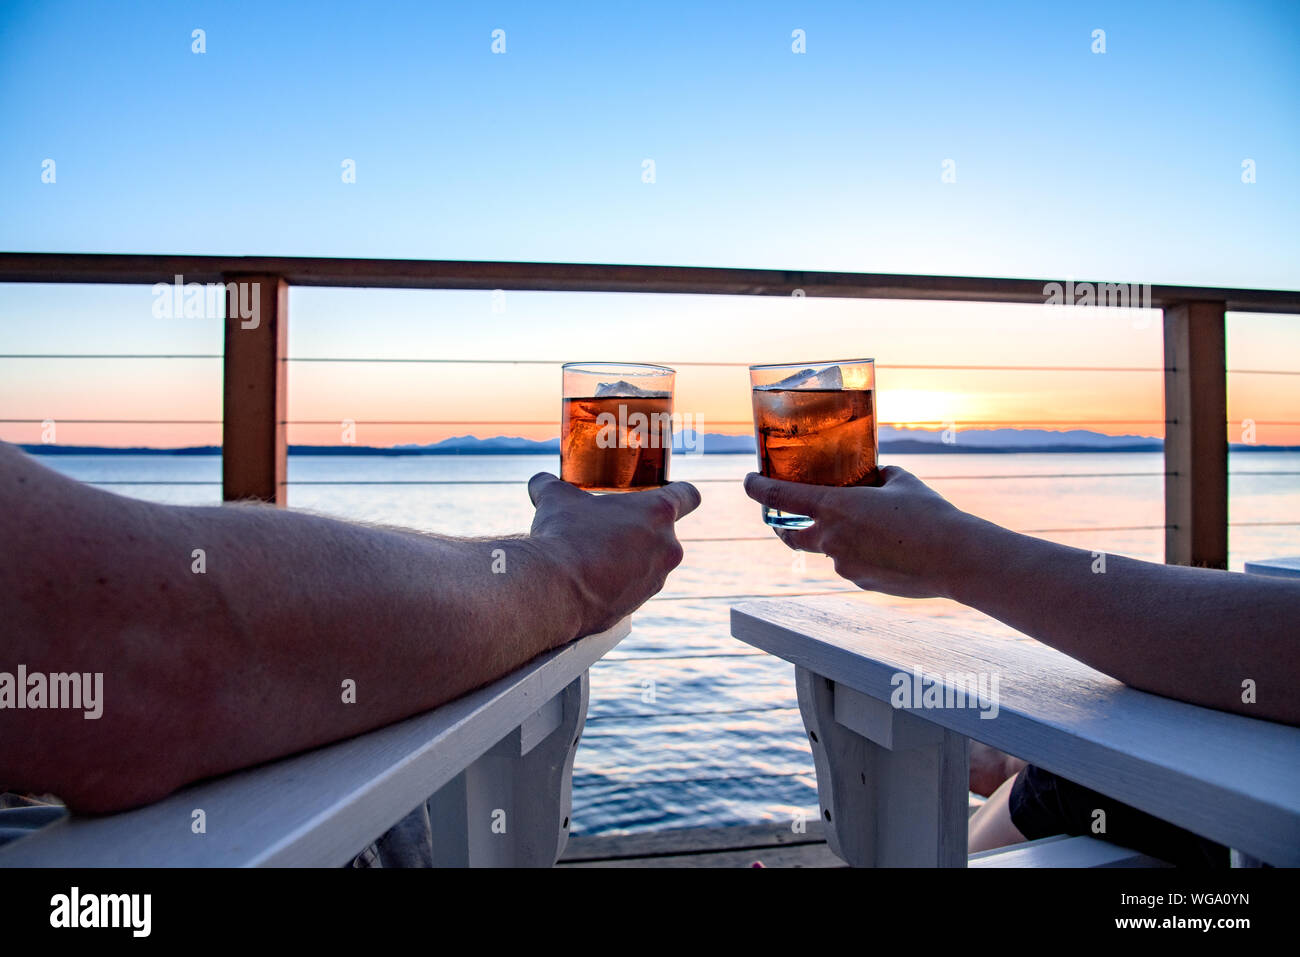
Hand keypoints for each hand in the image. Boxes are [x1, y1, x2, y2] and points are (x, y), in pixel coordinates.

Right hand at [528, 473, 700, 635]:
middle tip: (608, 527)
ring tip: (593, 556)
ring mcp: (657, 579)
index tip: (664, 492)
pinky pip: (633, 587)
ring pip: (649, 561)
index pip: (688, 495)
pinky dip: (617, 582)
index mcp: (658, 512)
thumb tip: (539, 482)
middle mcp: (667, 546)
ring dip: (628, 557)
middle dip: (638, 528)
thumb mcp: (554, 498)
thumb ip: (550, 484)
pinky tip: (590, 580)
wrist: (556, 590)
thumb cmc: (564, 536)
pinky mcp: (639, 605)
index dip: (679, 491)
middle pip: (663, 531)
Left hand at [743, 466, 967, 598]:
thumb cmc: (929, 514)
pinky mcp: (860, 582)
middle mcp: (830, 538)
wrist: (954, 558)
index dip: (757, 488)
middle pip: (789, 535)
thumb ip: (877, 477)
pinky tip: (890, 549)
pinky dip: (862, 555)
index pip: (778, 496)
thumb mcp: (900, 481)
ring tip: (873, 530)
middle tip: (784, 520)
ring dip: (839, 539)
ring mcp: (843, 565)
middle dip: (783, 527)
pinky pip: (852, 565)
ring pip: (829, 550)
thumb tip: (872, 476)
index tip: (747, 482)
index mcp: (834, 507)